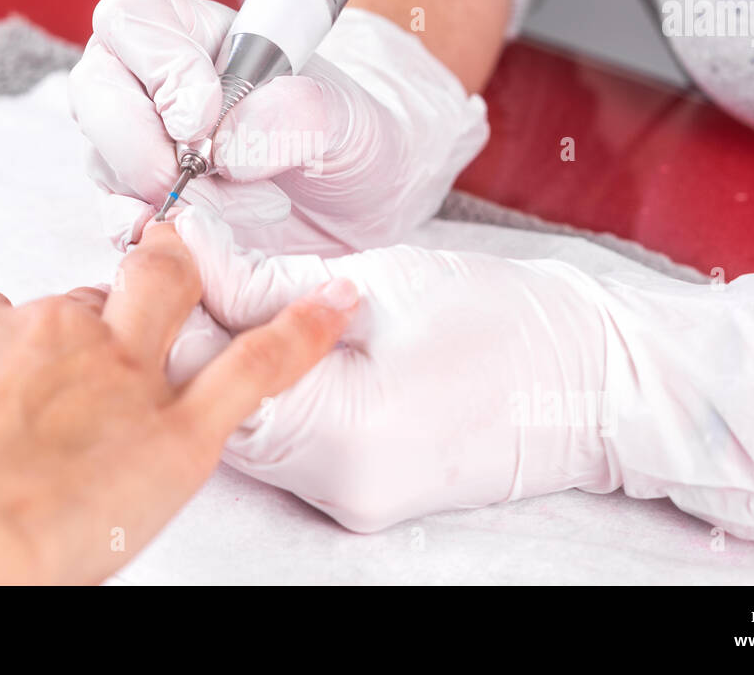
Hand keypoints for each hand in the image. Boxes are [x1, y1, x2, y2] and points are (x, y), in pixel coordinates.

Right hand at [0, 223, 357, 584]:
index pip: (0, 314)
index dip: (13, 351)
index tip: (11, 387)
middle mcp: (45, 334)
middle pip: (85, 298)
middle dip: (92, 317)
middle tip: (94, 359)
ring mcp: (116, 375)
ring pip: (164, 291)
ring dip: (175, 282)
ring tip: (181, 282)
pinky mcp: (174, 434)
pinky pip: (255, 366)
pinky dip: (301, 330)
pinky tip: (334, 307)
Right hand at [67, 0, 487, 255]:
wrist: (364, 200)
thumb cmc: (352, 135)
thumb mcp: (349, 114)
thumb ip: (298, 113)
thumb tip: (227, 146)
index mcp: (193, 33)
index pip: (133, 18)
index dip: (157, 65)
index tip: (205, 116)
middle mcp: (151, 85)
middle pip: (95, 92)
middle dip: (142, 144)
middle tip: (206, 176)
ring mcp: (142, 149)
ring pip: (103, 163)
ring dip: (164, 197)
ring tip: (252, 208)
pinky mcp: (148, 209)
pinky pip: (118, 222)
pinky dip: (155, 238)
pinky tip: (208, 243)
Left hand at [169, 208, 753, 550]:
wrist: (596, 380)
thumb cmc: (508, 319)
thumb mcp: (383, 281)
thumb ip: (274, 281)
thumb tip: (192, 254)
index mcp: (348, 428)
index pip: (210, 377)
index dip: (172, 313)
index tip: (156, 261)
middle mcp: (342, 483)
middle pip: (215, 416)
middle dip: (190, 346)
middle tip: (181, 281)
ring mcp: (353, 499)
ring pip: (244, 436)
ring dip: (223, 374)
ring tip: (226, 311)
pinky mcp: (363, 497)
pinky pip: (287, 449)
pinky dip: (266, 400)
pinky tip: (269, 356)